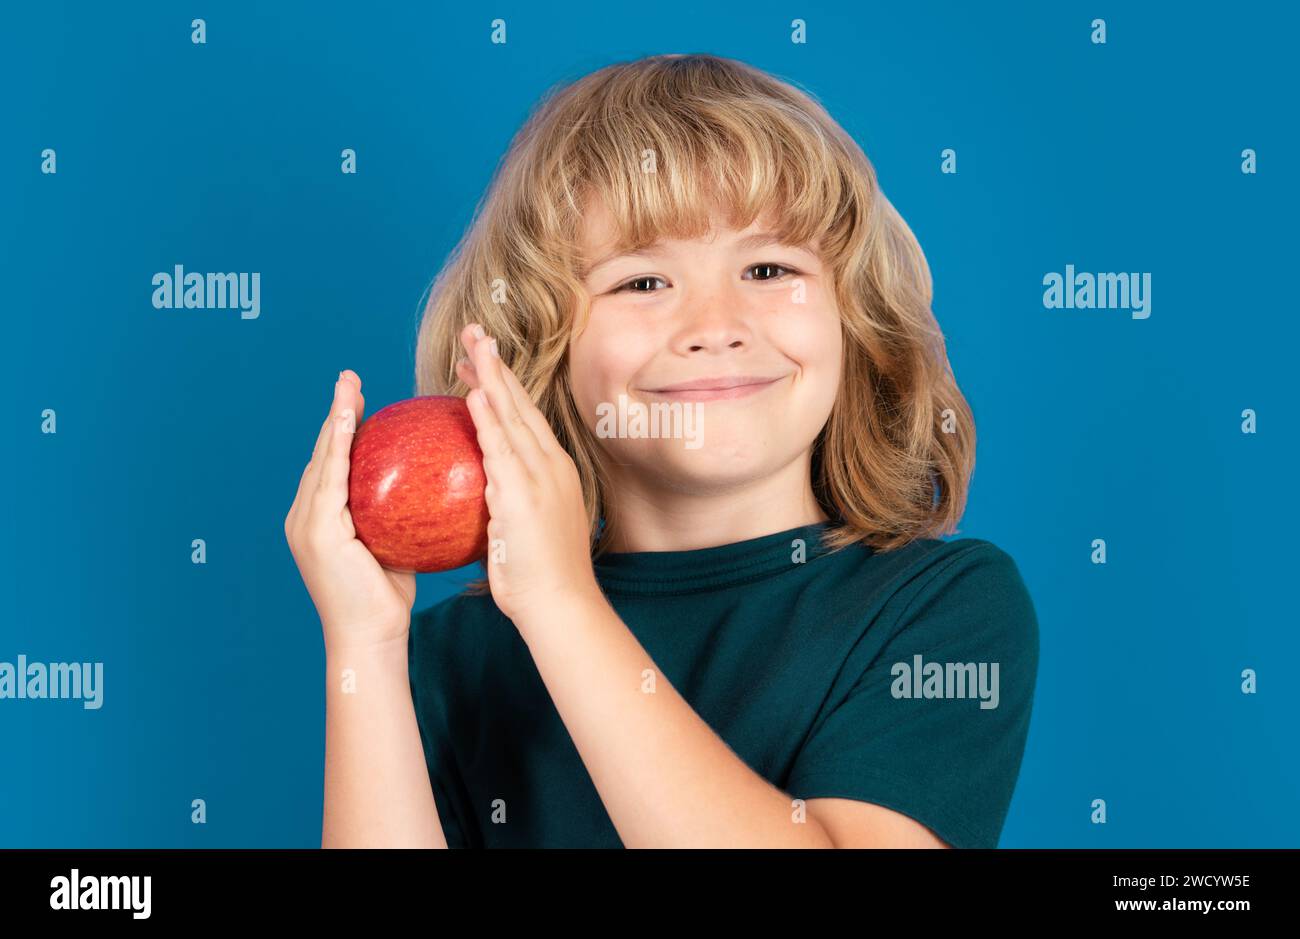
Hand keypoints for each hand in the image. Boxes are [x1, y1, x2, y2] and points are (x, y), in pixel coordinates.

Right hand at [284, 370, 416, 653]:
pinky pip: (329, 477)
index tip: (360, 400)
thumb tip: (435, 488)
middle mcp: (306, 517)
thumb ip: (400, 516)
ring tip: (347, 385)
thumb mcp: (395, 547)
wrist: (371, 637)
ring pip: (321, 458)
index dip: (344, 430)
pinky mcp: (315, 529)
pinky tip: (349, 419)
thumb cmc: (387, 599)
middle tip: (350, 378)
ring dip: (333, 418)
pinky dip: (336, 444)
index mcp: (322, 521)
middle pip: (322, 454)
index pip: (335, 465)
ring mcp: (306, 523)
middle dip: (335, 413)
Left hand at [456, 324, 601, 624]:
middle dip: (496, 366)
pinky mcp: (523, 496)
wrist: (562, 606)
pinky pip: (501, 449)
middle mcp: (550, 465)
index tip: (478, 363)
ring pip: (512, 417)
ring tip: (472, 344)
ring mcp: (539, 478)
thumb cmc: (542, 578)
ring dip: (491, 377)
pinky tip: (475, 393)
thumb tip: (486, 497)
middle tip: (474, 332)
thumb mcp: (525, 529)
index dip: (501, 386)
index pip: (521, 418)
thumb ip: (507, 504)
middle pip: (519, 405)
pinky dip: (489, 418)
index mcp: (552, 471)